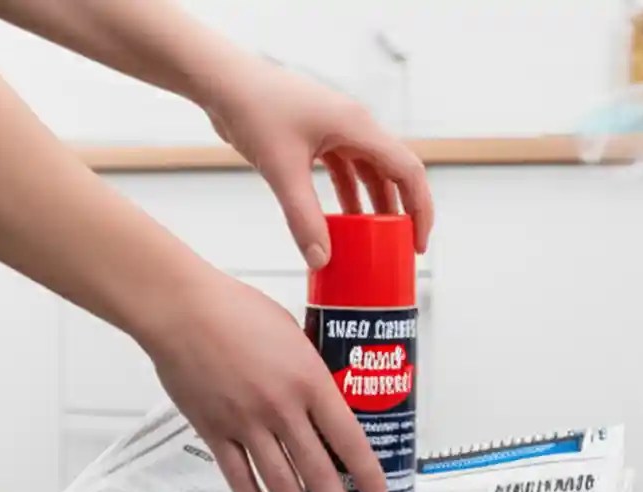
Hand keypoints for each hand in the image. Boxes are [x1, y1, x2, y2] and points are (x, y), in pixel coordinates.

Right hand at [144, 267, 387, 491]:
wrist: (181, 309)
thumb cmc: (235, 309)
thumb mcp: (291, 333)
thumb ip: (307, 370)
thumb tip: (321, 397)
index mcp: (308, 380)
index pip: (349, 439)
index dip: (368, 475)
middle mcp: (281, 408)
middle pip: (317, 472)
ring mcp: (245, 423)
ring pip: (279, 483)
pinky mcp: (212, 429)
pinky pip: (236, 473)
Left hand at [202, 56, 433, 268]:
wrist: (222, 82)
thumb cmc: (253, 109)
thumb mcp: (282, 171)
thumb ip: (303, 218)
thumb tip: (320, 259)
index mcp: (358, 127)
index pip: (408, 171)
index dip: (420, 210)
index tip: (417, 243)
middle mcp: (354, 126)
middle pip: (392, 173)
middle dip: (399, 211)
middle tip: (398, 247)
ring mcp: (336, 129)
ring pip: (367, 172)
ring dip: (371, 205)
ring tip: (371, 240)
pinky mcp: (316, 135)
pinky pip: (344, 169)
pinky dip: (346, 195)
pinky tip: (340, 220)